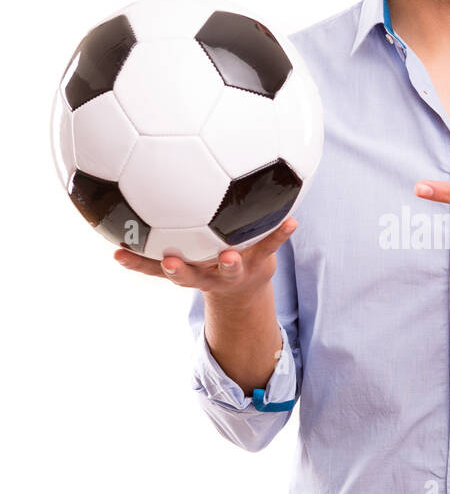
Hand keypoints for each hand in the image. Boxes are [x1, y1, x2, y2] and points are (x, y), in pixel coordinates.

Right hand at [112, 216, 298, 299]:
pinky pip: (270, 246)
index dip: (137, 263)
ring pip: (229, 269)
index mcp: (185, 269)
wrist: (243, 289)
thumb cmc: (204, 260)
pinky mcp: (260, 261)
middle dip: (180, 270)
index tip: (119, 254)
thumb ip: (149, 234)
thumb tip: (113, 204)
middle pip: (190, 276)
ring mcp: (234, 270)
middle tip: (171, 262)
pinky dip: (280, 234)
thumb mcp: (178, 251)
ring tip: (230, 255)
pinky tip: (291, 221)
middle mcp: (206, 274)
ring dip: (229, 263)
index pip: (155, 269)